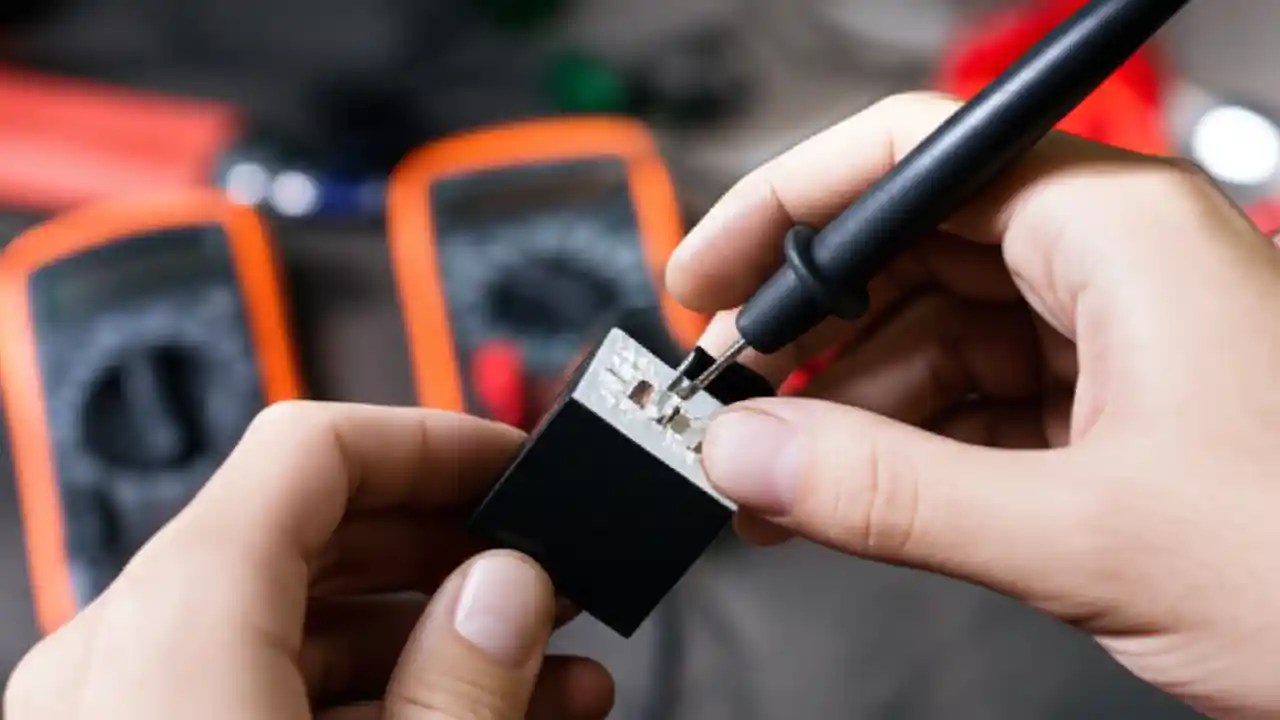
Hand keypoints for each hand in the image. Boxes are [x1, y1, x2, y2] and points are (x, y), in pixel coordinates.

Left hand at [4, 402, 613, 719]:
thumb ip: (461, 679)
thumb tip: (508, 586)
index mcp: (169, 630)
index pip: (309, 448)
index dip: (432, 438)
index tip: (515, 465)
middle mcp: (118, 658)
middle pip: (308, 530)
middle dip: (451, 546)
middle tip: (549, 571)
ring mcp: (118, 715)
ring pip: (294, 620)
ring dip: (429, 634)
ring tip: (546, 668)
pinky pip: (261, 686)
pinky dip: (370, 691)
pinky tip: (478, 714)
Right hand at [668, 92, 1279, 718]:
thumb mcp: (1086, 535)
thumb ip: (891, 496)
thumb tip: (750, 458)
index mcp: (1116, 230)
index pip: (908, 161)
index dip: (786, 211)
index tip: (706, 272)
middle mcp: (1112, 262)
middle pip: (910, 254)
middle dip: (808, 335)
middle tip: (727, 400)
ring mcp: (1116, 337)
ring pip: (937, 337)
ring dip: (849, 409)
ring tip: (774, 477)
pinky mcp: (1116, 409)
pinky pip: (977, 401)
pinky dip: (906, 447)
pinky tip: (847, 496)